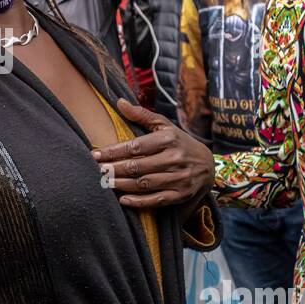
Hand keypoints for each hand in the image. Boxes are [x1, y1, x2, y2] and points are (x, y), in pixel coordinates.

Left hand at [92, 98, 213, 207]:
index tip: (96, 154)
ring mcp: (179, 178)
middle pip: (138, 166)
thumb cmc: (179, 142)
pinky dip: (139, 201)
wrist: (209, 164)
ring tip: (105, 182)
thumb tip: (120, 102)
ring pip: (145, 184)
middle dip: (115, 169)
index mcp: (168, 139)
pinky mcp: (181, 194)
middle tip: (98, 170)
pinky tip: (123, 199)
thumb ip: (141, 115)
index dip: (114, 151)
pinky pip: (157, 200)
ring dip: (122, 184)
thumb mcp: (164, 125)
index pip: (136, 146)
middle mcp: (175, 159)